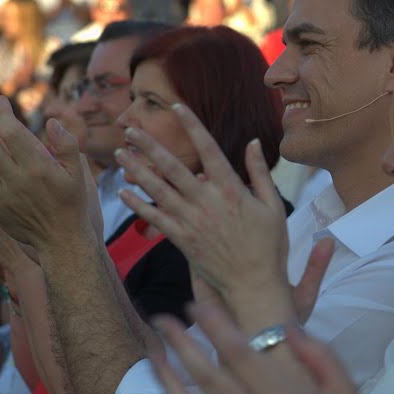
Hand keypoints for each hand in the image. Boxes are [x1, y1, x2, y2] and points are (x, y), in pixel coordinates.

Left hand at [0, 96, 95, 250]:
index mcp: (39, 168)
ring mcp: (1, 196)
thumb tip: (50, 121)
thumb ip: (67, 143)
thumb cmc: (71, 201)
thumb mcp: (77, 172)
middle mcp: (17, 181)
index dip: (2, 113)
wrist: (60, 238)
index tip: (0, 101)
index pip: (12, 132)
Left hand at [115, 105, 291, 311]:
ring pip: (158, 190)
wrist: (255, 285)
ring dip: (136, 171)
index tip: (176, 107)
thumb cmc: (269, 246)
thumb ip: (259, 173)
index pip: (208, 148)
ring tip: (121, 154)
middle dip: (149, 146)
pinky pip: (154, 219)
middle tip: (129, 128)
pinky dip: (138, 205)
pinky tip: (123, 193)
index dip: (191, 126)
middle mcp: (207, 201)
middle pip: (173, 167)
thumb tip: (253, 141)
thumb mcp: (272, 206)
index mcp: (231, 189)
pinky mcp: (181, 239)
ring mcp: (192, 221)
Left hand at [151, 299, 376, 393]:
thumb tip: (287, 328)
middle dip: (178, 341)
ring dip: (166, 377)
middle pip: (203, 372)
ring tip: (154, 356)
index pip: (236, 349)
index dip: (212, 323)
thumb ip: (318, 354)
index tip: (195, 306)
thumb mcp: (345, 391)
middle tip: (162, 321)